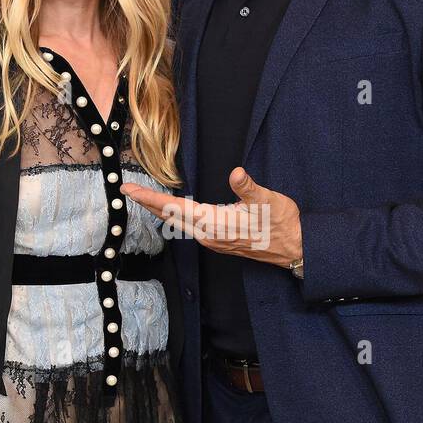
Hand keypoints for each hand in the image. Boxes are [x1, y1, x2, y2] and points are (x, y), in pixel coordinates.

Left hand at [120, 166, 302, 268]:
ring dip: (160, 210)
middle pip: (170, 216)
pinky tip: (172, 210)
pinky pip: (188, 228)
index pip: (174, 208)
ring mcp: (212, 240)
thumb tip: (235, 173)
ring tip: (144, 198)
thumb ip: (248, 187)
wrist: (294, 249)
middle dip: (148, 203)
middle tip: (128, 190)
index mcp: (214, 223)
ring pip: (177, 223)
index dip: (149, 198)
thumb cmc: (282, 223)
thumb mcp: (267, 200)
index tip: (129, 190)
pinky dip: (175, 216)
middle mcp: (208, 235)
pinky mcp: (218, 242)